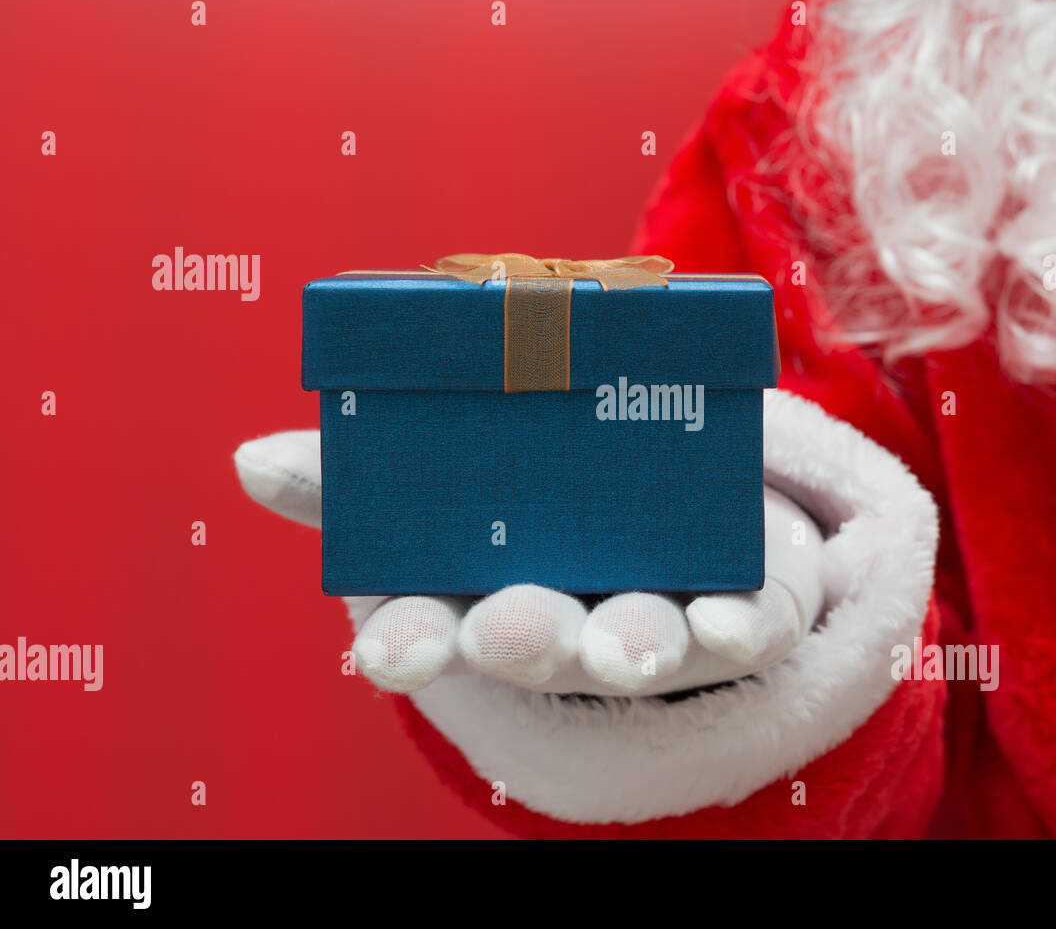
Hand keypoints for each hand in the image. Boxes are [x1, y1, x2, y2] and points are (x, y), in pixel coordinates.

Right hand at [233, 390, 938, 826]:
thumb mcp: (450, 481)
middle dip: (522, 639)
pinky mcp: (743, 608)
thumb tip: (252, 460)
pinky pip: (749, 628)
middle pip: (538, 639)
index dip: (410, 642)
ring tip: (629, 646)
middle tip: (506, 630)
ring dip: (629, 644)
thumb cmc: (546, 504)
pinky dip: (737, 627)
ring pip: (638, 641)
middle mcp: (568, 621)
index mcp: (485, 592)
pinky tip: (728, 623)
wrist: (684, 514)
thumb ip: (360, 475)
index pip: (431, 629)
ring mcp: (656, 618)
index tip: (390, 650)